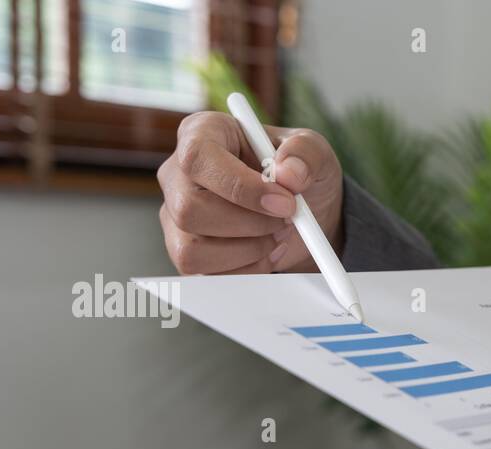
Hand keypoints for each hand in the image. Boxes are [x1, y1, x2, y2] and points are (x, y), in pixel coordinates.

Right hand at [158, 111, 344, 275]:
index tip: (283, 202)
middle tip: (287, 221)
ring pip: (192, 248)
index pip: (198, 157)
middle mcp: (179, 174)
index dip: (240, 186)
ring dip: (248, 250)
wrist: (302, 213)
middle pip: (189, 209)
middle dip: (250, 224)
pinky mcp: (186, 251)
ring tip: (277, 234)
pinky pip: (204, 273)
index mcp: (202, 134)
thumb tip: (290, 174)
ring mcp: (177, 215)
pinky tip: (266, 252)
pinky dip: (246, 269)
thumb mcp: (314, 152)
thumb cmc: (297, 173)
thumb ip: (306, 153)